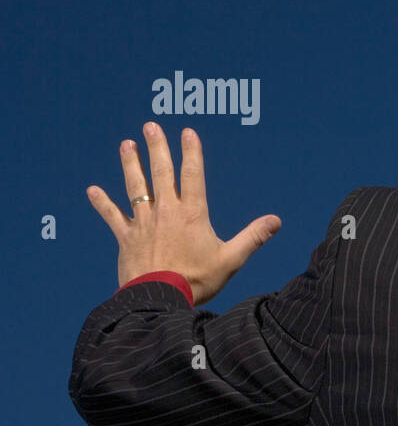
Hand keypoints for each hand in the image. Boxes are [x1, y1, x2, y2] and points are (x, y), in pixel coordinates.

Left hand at [85, 123, 280, 305]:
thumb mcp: (231, 259)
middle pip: (160, 172)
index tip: (187, 132)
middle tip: (150, 126)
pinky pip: (111, 216)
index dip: (191, 152)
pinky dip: (102, 203)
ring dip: (130, 164)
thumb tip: (276, 221)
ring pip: (135, 187)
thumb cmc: (197, 280)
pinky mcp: (126, 238)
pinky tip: (92, 190)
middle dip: (156, 147)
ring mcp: (143, 223)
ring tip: (127, 145)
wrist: (159, 299)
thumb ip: (253, 237)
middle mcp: (166, 212)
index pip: (192, 175)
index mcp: (192, 214)